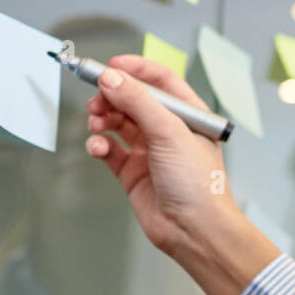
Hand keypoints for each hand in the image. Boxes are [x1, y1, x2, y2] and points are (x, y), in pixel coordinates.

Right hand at [85, 54, 234, 257]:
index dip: (135, 69)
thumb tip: (112, 77)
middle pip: (133, 99)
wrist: (194, 229)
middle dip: (112, 96)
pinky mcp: (132, 171)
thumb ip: (138, 102)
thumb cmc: (199, 182)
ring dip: (103, 118)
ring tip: (96, 123)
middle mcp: (168, 129)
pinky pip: (109, 149)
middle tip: (96, 99)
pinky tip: (97, 147)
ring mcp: (149, 150)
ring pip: (118, 123)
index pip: (160, 80)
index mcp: (188, 113)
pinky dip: (99, 144)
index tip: (110, 65)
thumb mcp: (169, 132)